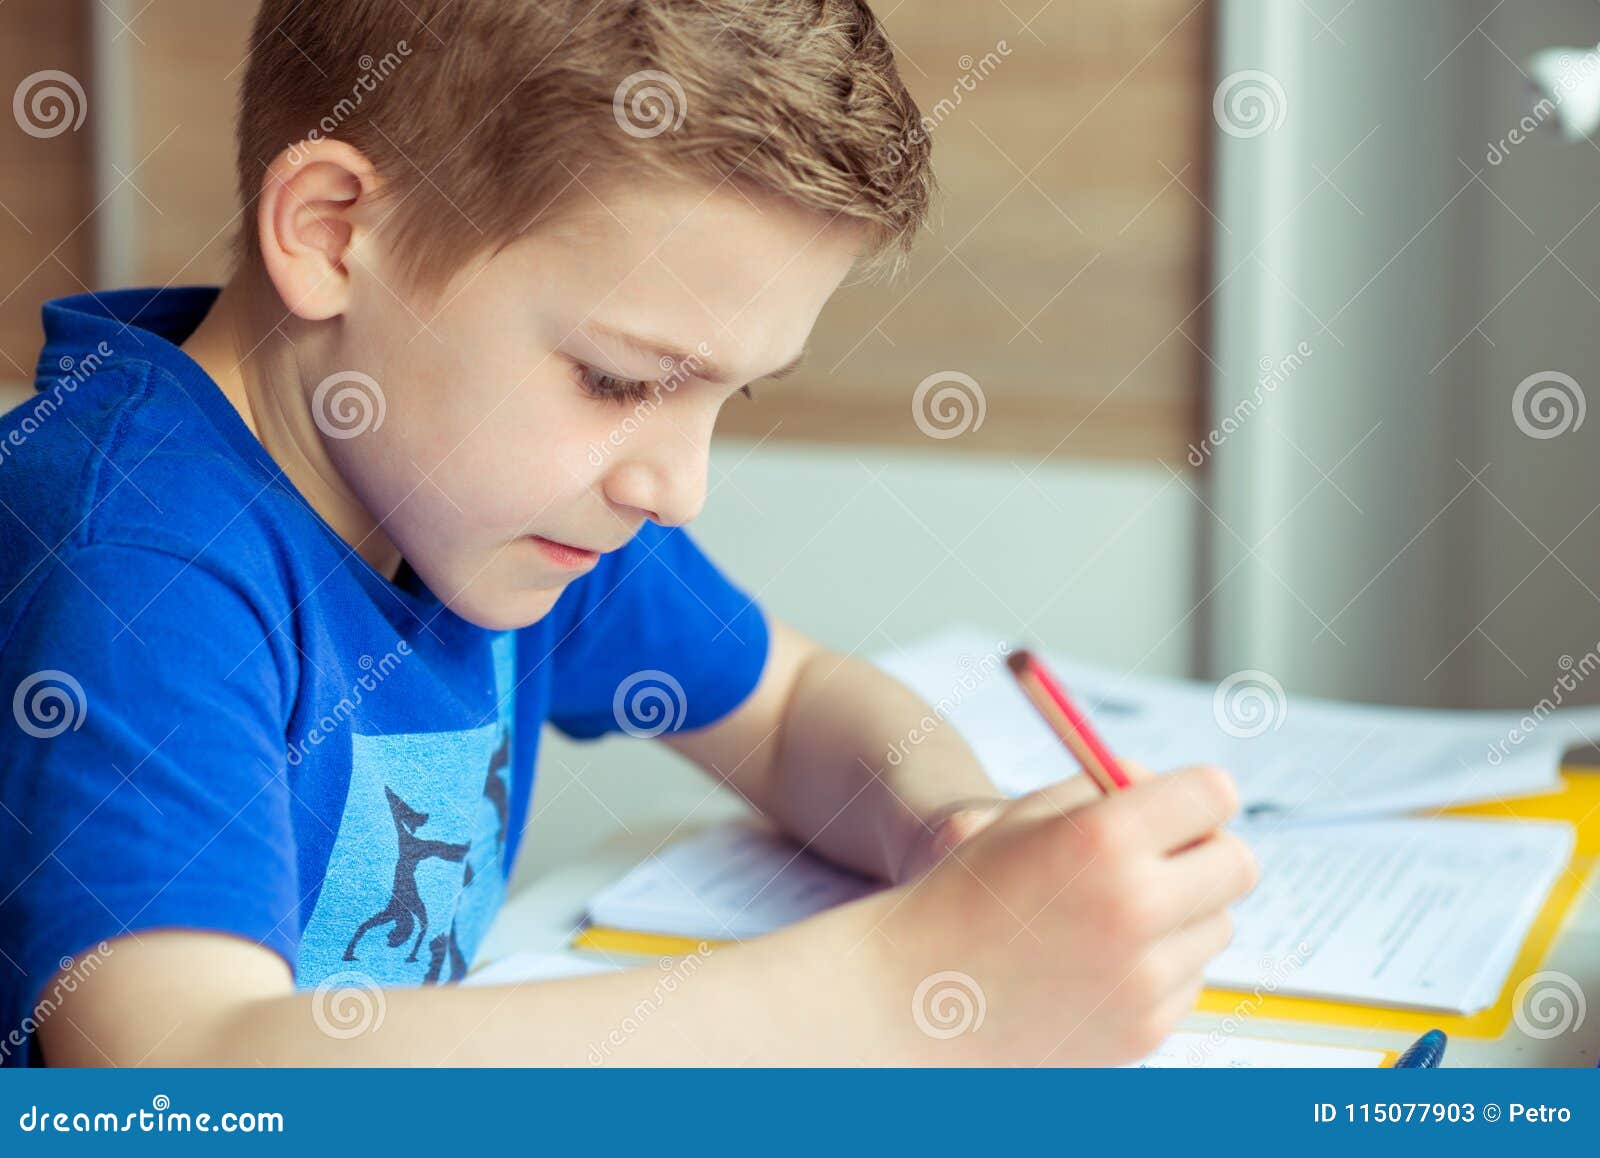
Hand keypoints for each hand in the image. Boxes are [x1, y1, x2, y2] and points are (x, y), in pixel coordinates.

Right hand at [863, 763, 1256, 1065]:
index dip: (1200, 794)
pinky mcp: (1144, 1029)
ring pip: (1219, 927)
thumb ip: (1106, 791)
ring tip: (1118, 914)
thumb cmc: (965, 893)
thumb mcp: (1024, 815)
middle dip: (1208, 851)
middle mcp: (1135, 907)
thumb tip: (1178, 795)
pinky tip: (1102, 962)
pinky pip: (1189, 980)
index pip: (1213, 794)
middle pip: (1237, 863)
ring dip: (1184, 912)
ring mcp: (1143, 977)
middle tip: (1169, 856)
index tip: (1184, 805)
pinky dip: (1161, 966)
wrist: (916, 993)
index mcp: (1104, 837)